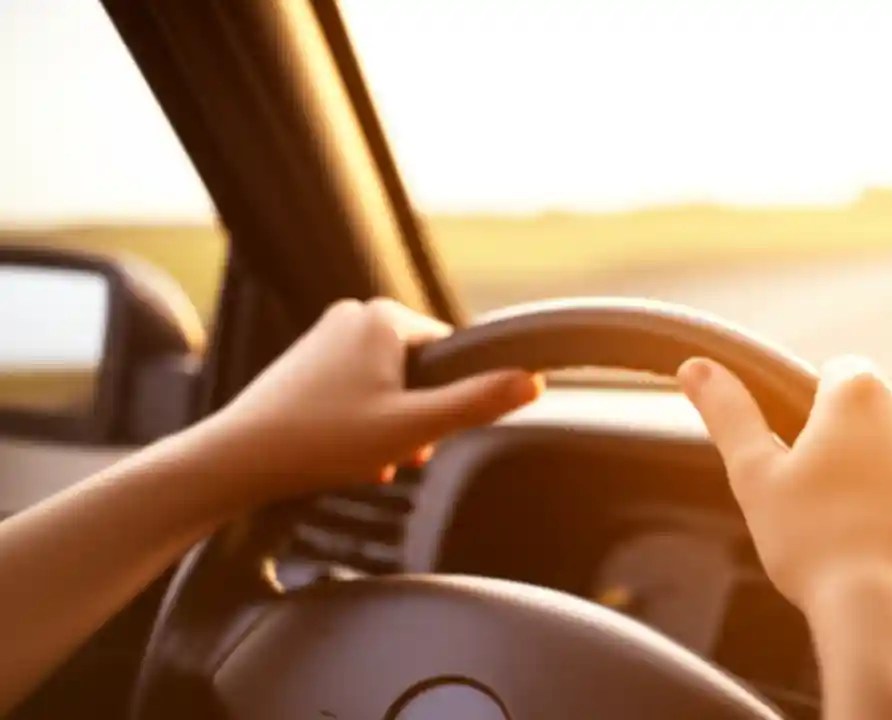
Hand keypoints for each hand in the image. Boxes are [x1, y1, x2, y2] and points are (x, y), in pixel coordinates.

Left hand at [207, 298, 541, 502]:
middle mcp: (353, 315)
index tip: (424, 432)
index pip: (450, 354)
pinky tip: (345, 454)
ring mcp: (325, 337)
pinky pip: (357, 390)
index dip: (448, 399)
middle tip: (394, 452)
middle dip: (415, 416)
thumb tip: (532, 381)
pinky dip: (361, 423)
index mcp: (384, 316)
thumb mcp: (413, 427)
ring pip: (388, 386)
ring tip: (366, 458)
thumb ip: (476, 402)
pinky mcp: (306, 362)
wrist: (237, 459)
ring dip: (389, 425)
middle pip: (419, 372)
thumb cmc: (321, 440)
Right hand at [677, 356, 891, 624]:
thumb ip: (729, 415)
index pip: (839, 374)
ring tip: (876, 533)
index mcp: (861, 395)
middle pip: (887, 414)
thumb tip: (696, 368)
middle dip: (867, 446)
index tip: (812, 459)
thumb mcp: (755, 479)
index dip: (820, 415)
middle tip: (837, 503)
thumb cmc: (818, 549)